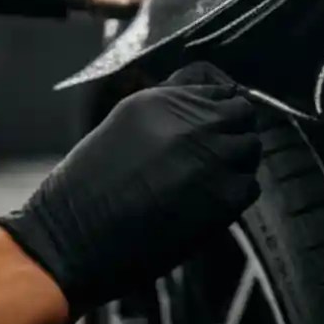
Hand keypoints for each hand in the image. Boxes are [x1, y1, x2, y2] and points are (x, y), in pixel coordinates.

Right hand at [0, 62, 268, 323]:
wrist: (73, 236)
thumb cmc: (87, 189)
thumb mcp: (124, 126)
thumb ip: (167, 112)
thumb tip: (205, 111)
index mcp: (162, 100)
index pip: (219, 87)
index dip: (219, 108)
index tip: (214, 124)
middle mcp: (192, 121)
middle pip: (242, 113)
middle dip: (232, 131)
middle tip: (214, 155)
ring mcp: (212, 156)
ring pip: (250, 147)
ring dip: (236, 162)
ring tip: (207, 181)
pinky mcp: (223, 195)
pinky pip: (249, 184)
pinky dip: (235, 193)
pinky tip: (207, 203)